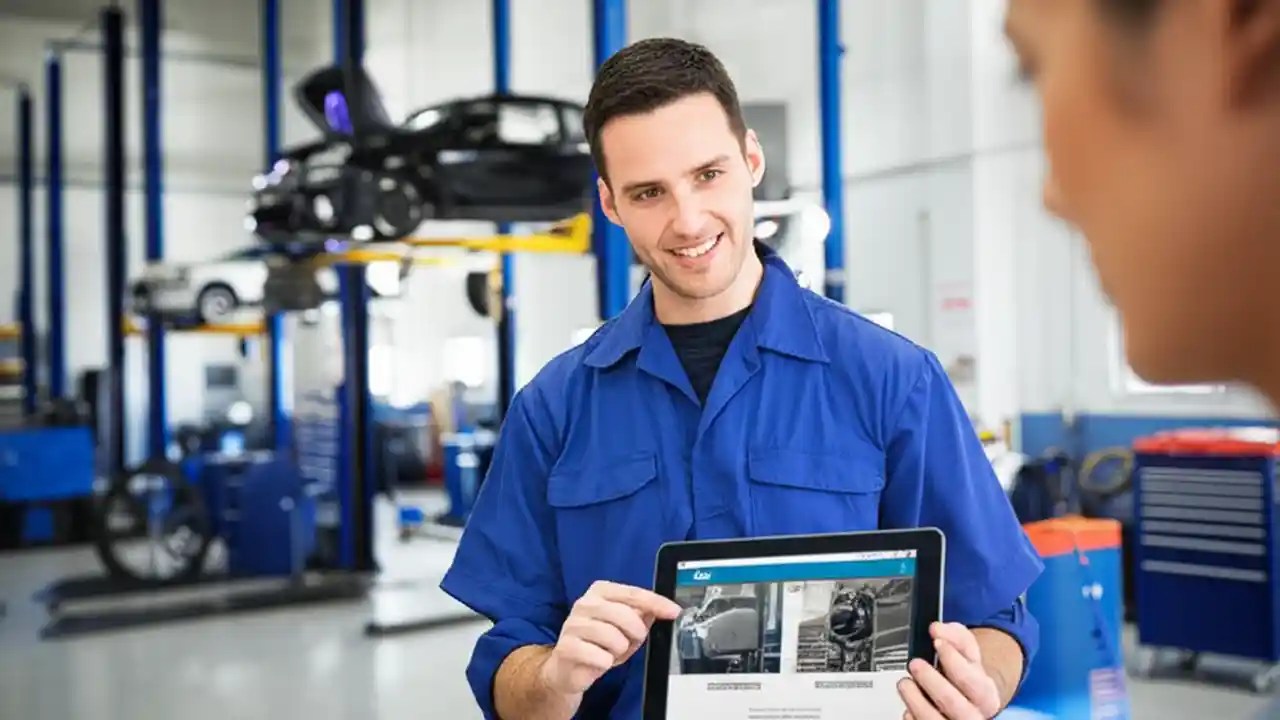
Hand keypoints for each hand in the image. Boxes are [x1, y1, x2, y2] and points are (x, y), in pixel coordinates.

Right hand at [540, 580, 681, 697]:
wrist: (569, 669)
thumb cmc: (599, 644)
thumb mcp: (626, 628)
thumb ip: (643, 615)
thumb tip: (663, 609)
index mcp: (599, 592)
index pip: (633, 593)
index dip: (656, 603)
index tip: (674, 612)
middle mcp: (584, 603)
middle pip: (625, 615)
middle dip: (635, 633)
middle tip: (630, 641)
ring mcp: (573, 624)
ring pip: (614, 638)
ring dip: (619, 650)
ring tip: (610, 651)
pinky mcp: (567, 647)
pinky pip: (600, 657)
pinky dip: (605, 663)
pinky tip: (598, 661)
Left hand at [897, 622, 1001, 719]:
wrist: (966, 696)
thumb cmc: (966, 674)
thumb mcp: (967, 651)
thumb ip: (955, 636)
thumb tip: (937, 629)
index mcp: (985, 695)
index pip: (971, 680)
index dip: (953, 660)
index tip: (938, 643)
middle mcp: (972, 715)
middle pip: (952, 703)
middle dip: (931, 680)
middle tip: (915, 664)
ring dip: (915, 700)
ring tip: (905, 684)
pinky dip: (911, 716)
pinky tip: (909, 706)